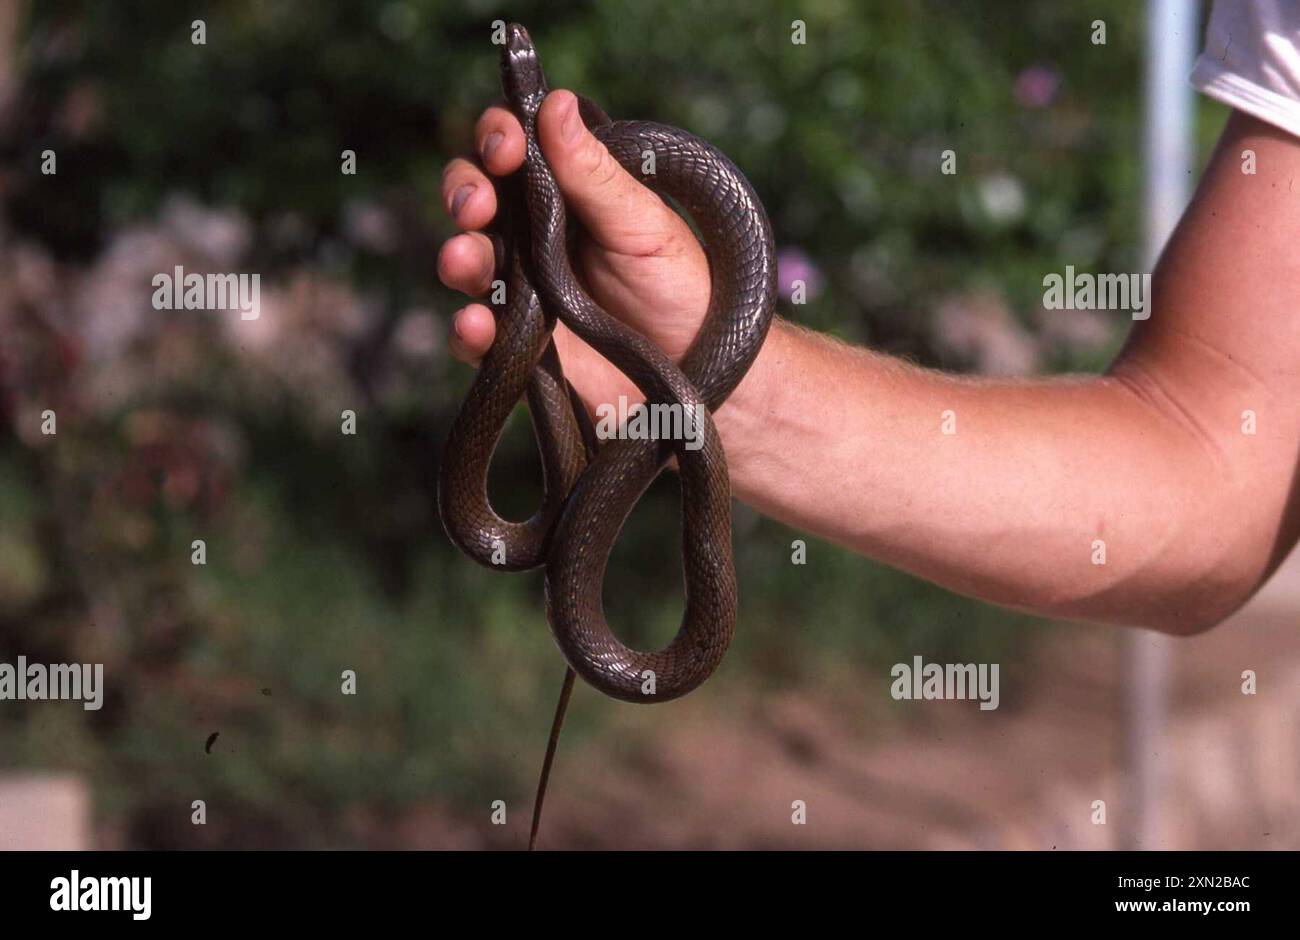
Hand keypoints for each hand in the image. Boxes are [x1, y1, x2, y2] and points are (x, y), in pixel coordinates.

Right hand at [437, 89, 711, 412]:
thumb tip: (556, 103)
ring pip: (466, 263)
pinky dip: (468, 331)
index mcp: (567, 195)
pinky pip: (476, 337)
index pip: (515, 151)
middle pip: (476, 199)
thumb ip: (596, 175)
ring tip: (464, 263)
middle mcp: (536, 237)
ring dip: (458, 256)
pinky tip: (477, 326)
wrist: (702, 376)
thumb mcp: (645, 228)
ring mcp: (522, 291)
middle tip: (476, 206)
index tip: (506, 147)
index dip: (499, 137)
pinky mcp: (518, 347)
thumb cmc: (683, 291)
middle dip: (465, 193)